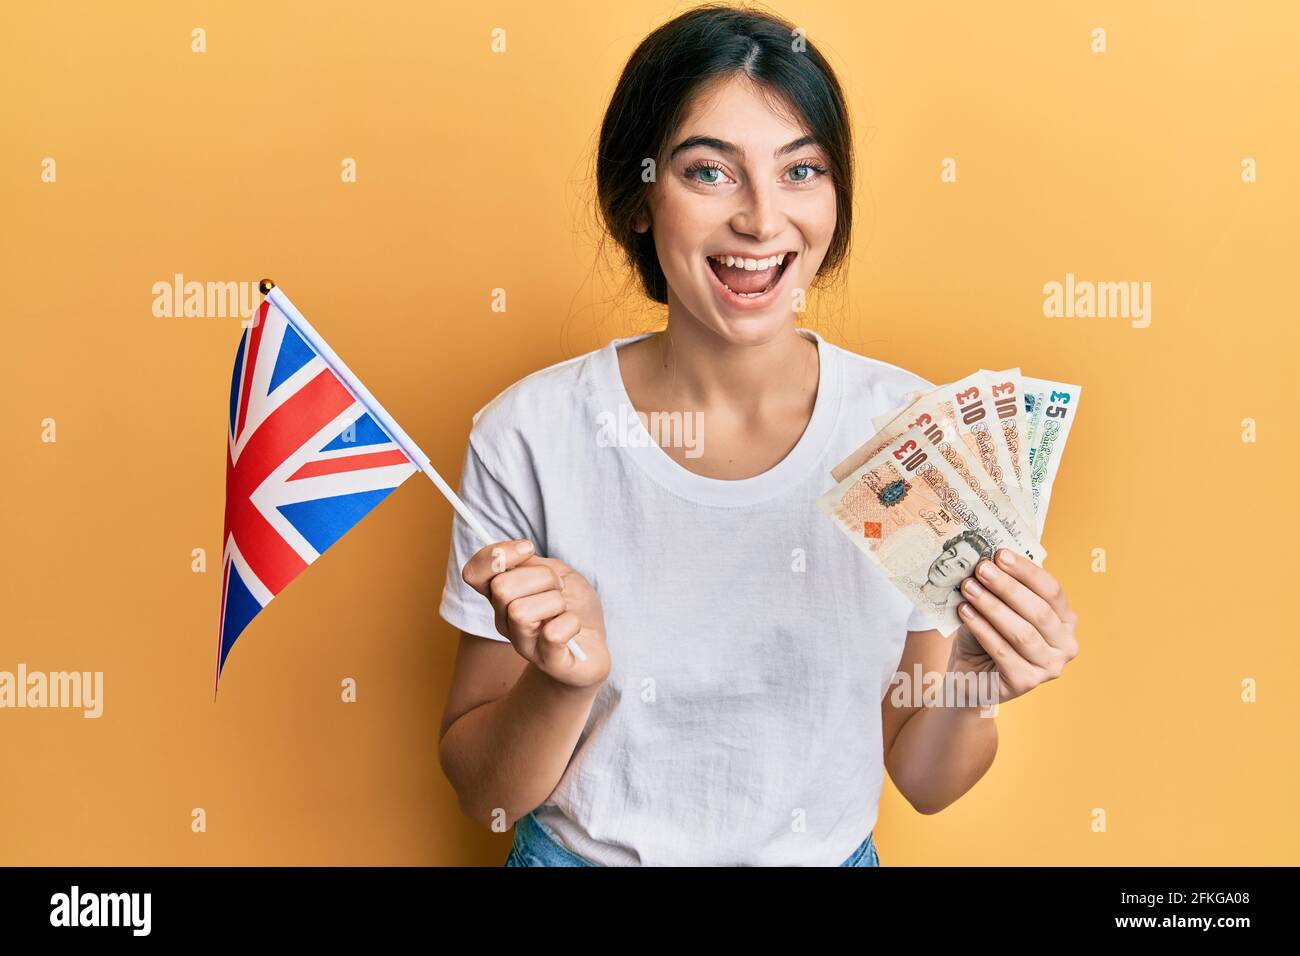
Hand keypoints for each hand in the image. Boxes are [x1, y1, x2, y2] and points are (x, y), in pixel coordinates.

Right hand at [462, 539, 610, 689]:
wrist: (594, 645)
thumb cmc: (574, 606)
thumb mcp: (556, 572)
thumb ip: (532, 563)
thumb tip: (519, 552)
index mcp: (502, 595)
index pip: (474, 573)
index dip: (495, 555)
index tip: (528, 547)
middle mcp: (504, 620)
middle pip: (501, 588)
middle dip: (541, 577)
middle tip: (559, 588)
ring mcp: (522, 644)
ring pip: (521, 611)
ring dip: (555, 602)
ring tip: (565, 610)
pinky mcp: (546, 662)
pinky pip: (551, 634)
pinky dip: (571, 623)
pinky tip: (574, 628)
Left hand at [948, 548, 1078, 704]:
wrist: (970, 675)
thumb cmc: (986, 636)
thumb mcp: (996, 607)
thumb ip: (1000, 587)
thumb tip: (988, 558)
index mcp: (1065, 620)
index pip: (1051, 590)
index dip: (1026, 571)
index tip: (1000, 554)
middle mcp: (1065, 645)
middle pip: (1039, 611)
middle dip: (1008, 587)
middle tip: (981, 569)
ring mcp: (1049, 667)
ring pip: (1022, 632)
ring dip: (993, 607)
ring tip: (968, 588)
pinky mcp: (1026, 683)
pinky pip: (1003, 652)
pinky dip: (982, 629)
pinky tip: (965, 612)